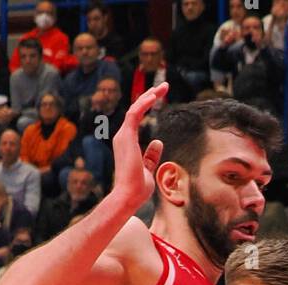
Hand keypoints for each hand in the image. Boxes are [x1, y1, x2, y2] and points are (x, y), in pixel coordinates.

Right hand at [109, 82, 168, 212]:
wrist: (128, 196)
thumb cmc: (137, 188)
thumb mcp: (148, 169)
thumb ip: (151, 156)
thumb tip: (158, 142)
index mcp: (127, 142)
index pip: (136, 118)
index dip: (148, 105)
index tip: (159, 97)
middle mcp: (123, 136)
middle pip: (136, 109)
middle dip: (150, 96)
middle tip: (164, 87)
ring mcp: (123, 135)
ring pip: (135, 108)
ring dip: (149, 96)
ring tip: (163, 88)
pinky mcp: (126, 136)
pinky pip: (134, 113)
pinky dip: (144, 103)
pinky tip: (155, 96)